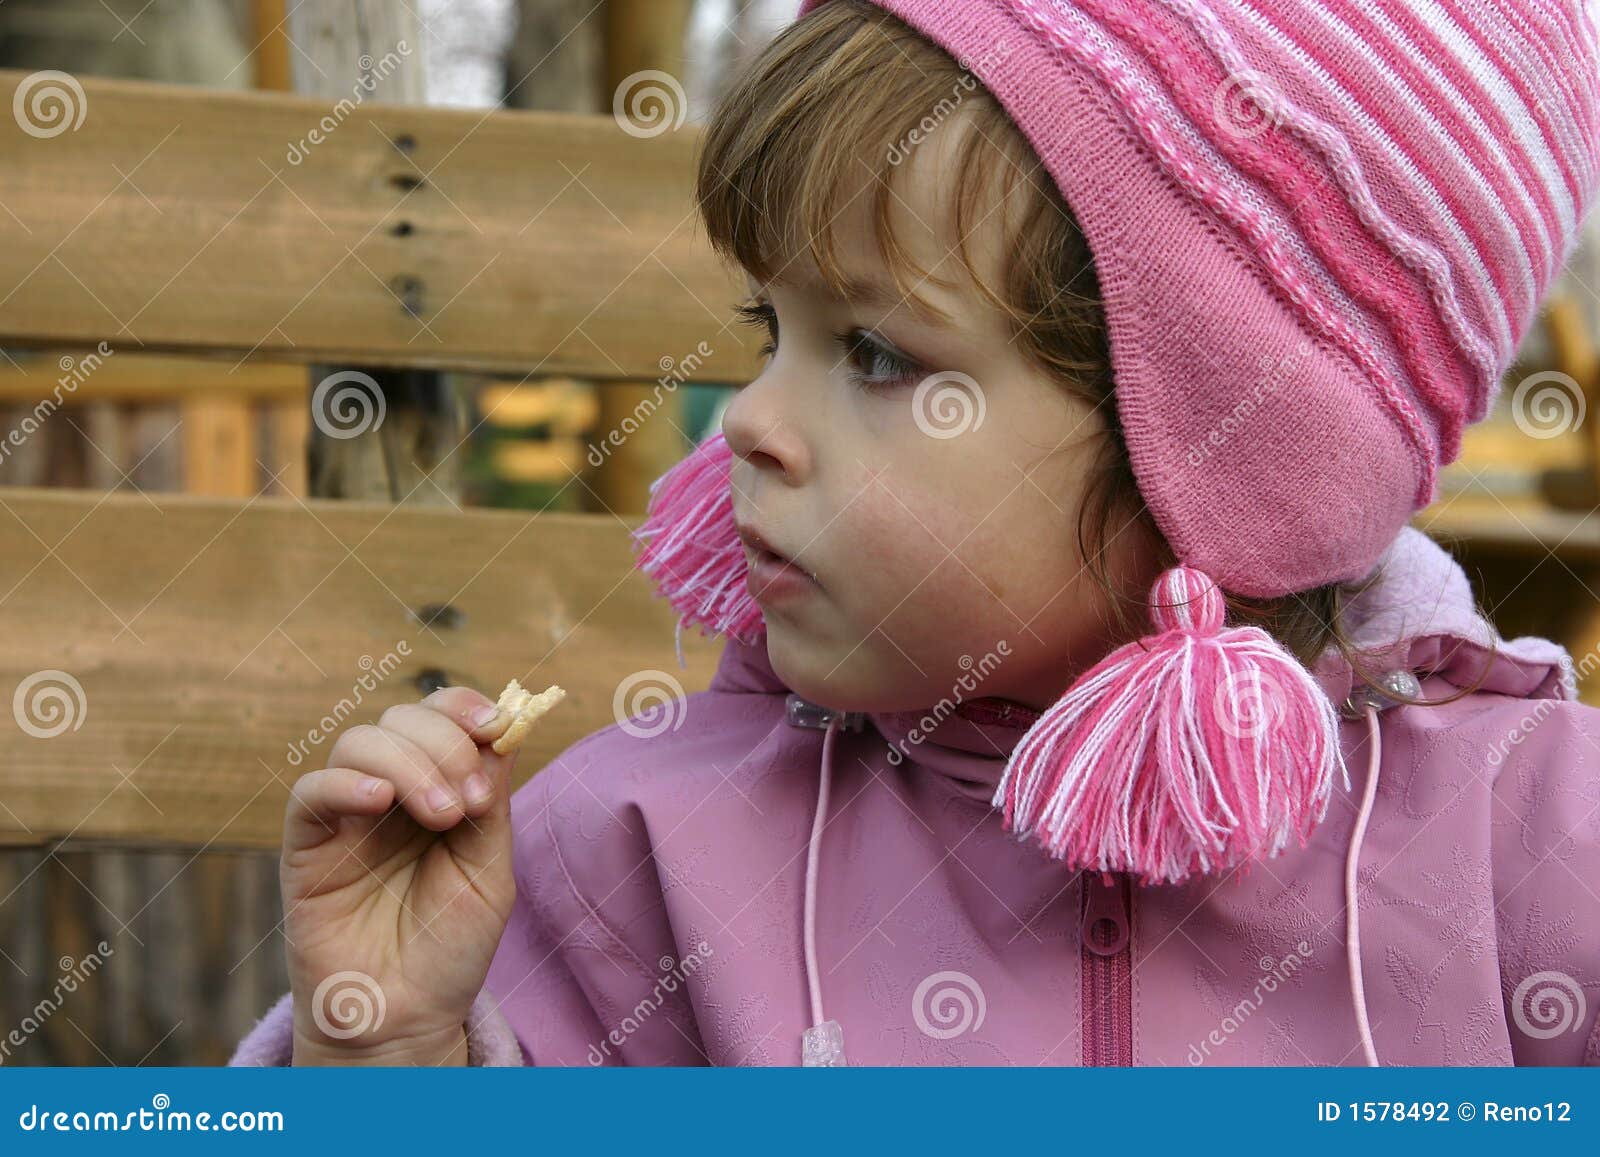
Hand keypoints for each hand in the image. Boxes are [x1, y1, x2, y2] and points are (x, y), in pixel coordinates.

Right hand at [280, 686, 517, 1064]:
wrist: (405, 1017)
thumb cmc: (448, 946)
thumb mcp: (488, 870)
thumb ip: (491, 801)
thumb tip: (506, 726)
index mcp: (440, 786)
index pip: (443, 716)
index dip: (466, 708)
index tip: (496, 725)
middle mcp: (392, 791)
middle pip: (404, 719)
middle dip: (445, 745)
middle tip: (468, 803)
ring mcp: (347, 815)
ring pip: (360, 742)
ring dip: (409, 763)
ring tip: (442, 816)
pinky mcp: (307, 847)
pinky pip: (311, 792)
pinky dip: (345, 783)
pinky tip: (380, 801)